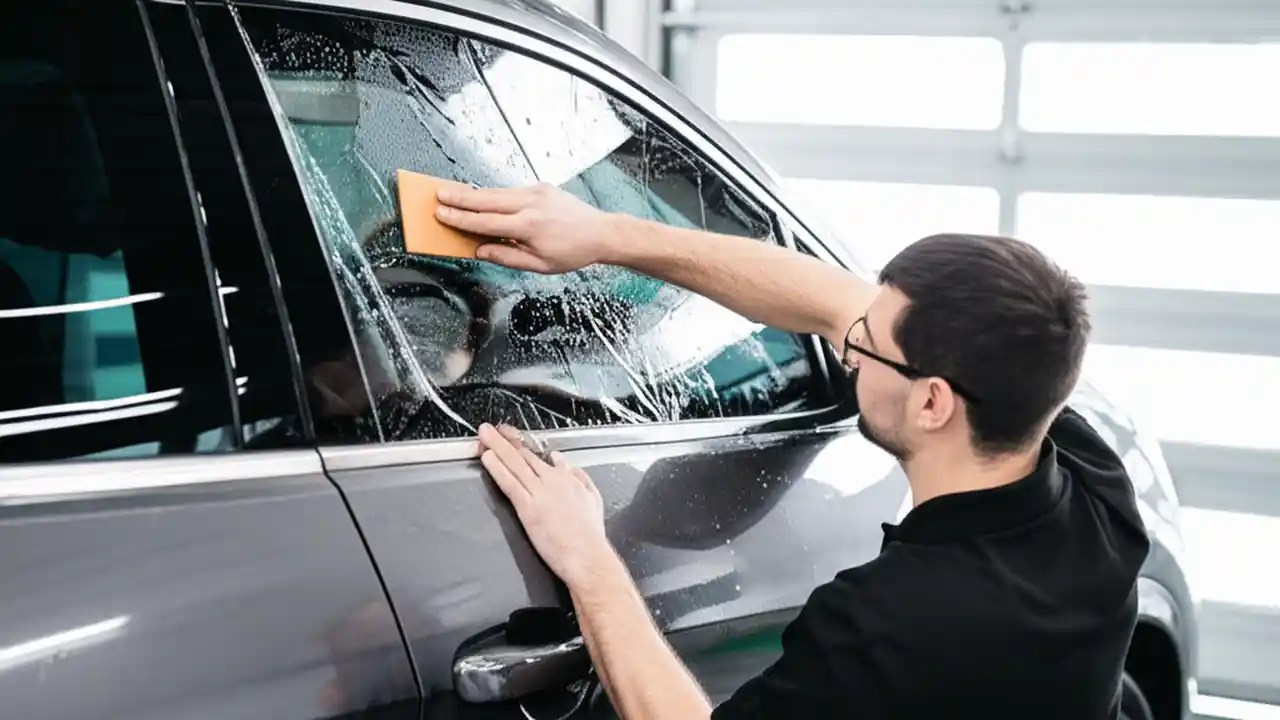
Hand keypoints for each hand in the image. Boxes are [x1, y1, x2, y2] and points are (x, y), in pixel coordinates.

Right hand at [436, 183, 619, 273]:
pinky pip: (511, 191)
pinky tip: (481, 197)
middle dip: (460, 197)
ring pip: (497, 192)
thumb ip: (507, 257)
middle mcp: (531, 204)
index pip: (486, 222)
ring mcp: (537, 192)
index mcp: (529, 227)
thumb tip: (480, 250)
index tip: (442, 213)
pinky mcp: (541, 187)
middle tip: (438, 194)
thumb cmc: (572, 253)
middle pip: (487, 199)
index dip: (461, 218)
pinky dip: (494, 194)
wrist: (600, 232)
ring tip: (452, 192)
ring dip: (474, 193)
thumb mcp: (539, 265)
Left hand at [477, 423, 610, 586]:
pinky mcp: (528, 507)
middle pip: (523, 455)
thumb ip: (580, 478)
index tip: (511, 438)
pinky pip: (509, 482)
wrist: (586, 554)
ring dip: (497, 446)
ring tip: (483, 434)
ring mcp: (538, 492)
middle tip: (490, 429)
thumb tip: (564, 463)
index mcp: (567, 477)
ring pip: (514, 463)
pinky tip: (487, 457)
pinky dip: (497, 468)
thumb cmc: (590, 534)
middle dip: (505, 440)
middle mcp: (551, 479)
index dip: (522, 446)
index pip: (539, 457)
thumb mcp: (593, 499)